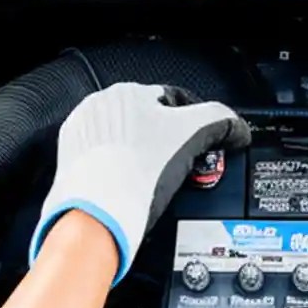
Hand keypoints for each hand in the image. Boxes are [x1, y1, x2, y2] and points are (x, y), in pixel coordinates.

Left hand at [31, 83, 250, 282]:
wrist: (98, 216)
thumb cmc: (138, 175)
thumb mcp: (194, 137)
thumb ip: (222, 121)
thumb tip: (236, 127)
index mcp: (129, 92)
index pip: (176, 102)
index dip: (195, 126)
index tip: (200, 147)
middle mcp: (100, 106)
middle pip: (148, 122)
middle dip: (165, 142)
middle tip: (178, 168)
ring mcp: (82, 133)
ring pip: (126, 141)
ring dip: (142, 155)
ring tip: (154, 179)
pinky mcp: (71, 159)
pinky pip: (105, 159)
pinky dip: (119, 169)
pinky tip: (130, 184)